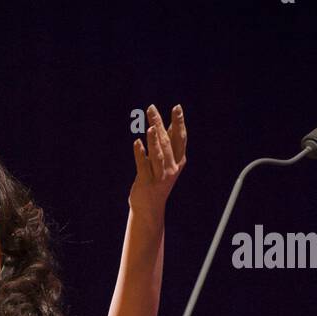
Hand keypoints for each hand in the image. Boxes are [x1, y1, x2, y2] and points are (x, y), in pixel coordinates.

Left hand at [129, 103, 186, 218]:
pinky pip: (143, 166)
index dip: (179, 123)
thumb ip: (167, 145)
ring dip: (154, 140)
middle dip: (160, 124)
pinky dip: (140, 154)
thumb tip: (167, 124)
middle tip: (151, 109)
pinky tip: (137, 143)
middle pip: (166, 143)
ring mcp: (160, 177)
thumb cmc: (157, 181)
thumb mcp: (166, 163)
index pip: (180, 139)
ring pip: (157, 155)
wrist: (150, 207)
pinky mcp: (146, 183)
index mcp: (178, 161)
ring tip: (151, 126)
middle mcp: (171, 168)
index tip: (176, 107)